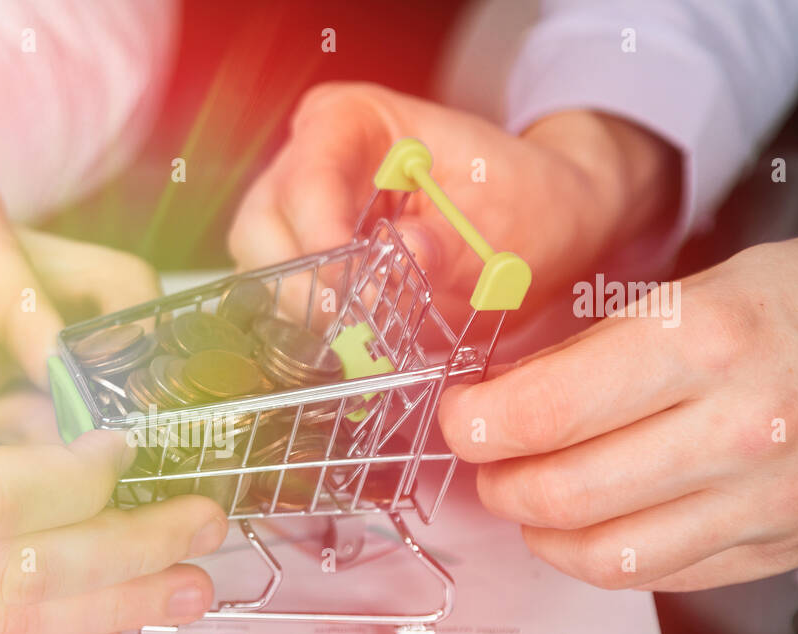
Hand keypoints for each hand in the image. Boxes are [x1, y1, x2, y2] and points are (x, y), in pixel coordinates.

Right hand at [229, 82, 677, 308]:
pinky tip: (349, 349)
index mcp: (352, 122)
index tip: (352, 296)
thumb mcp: (504, 222)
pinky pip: (277, 299)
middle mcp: (309, 159)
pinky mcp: (301, 260)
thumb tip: (403, 257)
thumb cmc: (522, 203)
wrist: (539, 224)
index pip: (306, 181)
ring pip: (259, 272)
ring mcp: (297, 212)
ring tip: (357, 347)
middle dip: (300, 291)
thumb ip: (450, 244)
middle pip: (262, 230)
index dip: (319, 241)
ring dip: (300, 318)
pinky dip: (307, 331)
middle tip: (350, 337)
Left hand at [437, 236, 797, 590]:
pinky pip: (661, 577)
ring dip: (541, 533)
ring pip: (605, 557)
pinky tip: (596, 523)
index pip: (547, 412)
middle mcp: (739, 429)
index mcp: (706, 341)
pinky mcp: (779, 546)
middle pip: (563, 494)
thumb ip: (592, 350)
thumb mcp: (696, 289)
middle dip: (499, 483)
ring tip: (533, 500)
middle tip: (491, 460)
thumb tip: (501, 396)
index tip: (464, 418)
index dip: (478, 425)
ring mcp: (765, 499)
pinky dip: (605, 556)